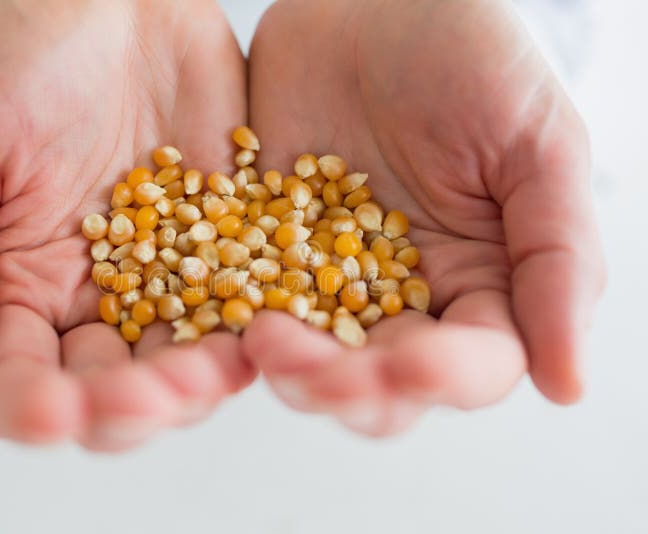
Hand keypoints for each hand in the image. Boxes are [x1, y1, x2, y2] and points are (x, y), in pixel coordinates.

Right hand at [0, 0, 253, 449]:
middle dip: (127, 408)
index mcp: (18, 285)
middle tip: (150, 397)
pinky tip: (266, 333)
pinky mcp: (230, 245)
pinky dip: (253, 329)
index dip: (34, 410)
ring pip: (180, 363)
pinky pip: (243, 305)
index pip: (17, 382)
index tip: (57, 412)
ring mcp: (166, 275)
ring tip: (212, 372)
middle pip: (107, 389)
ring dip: (195, 383)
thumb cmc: (24, 59)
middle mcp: (93, 295)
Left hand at [244, 0, 604, 434]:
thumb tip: (570, 382)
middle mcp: (402, 294)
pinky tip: (222, 310)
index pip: (473, 365)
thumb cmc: (469, 60)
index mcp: (479, 282)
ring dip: (289, 368)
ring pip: (310, 358)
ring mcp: (327, 276)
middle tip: (317, 369)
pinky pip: (245, 298)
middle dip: (350, 389)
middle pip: (382, 384)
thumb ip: (557, 258)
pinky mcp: (263, 248)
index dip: (444, 378)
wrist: (370, 4)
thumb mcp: (536, 146)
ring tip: (261, 338)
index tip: (411, 364)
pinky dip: (233, 314)